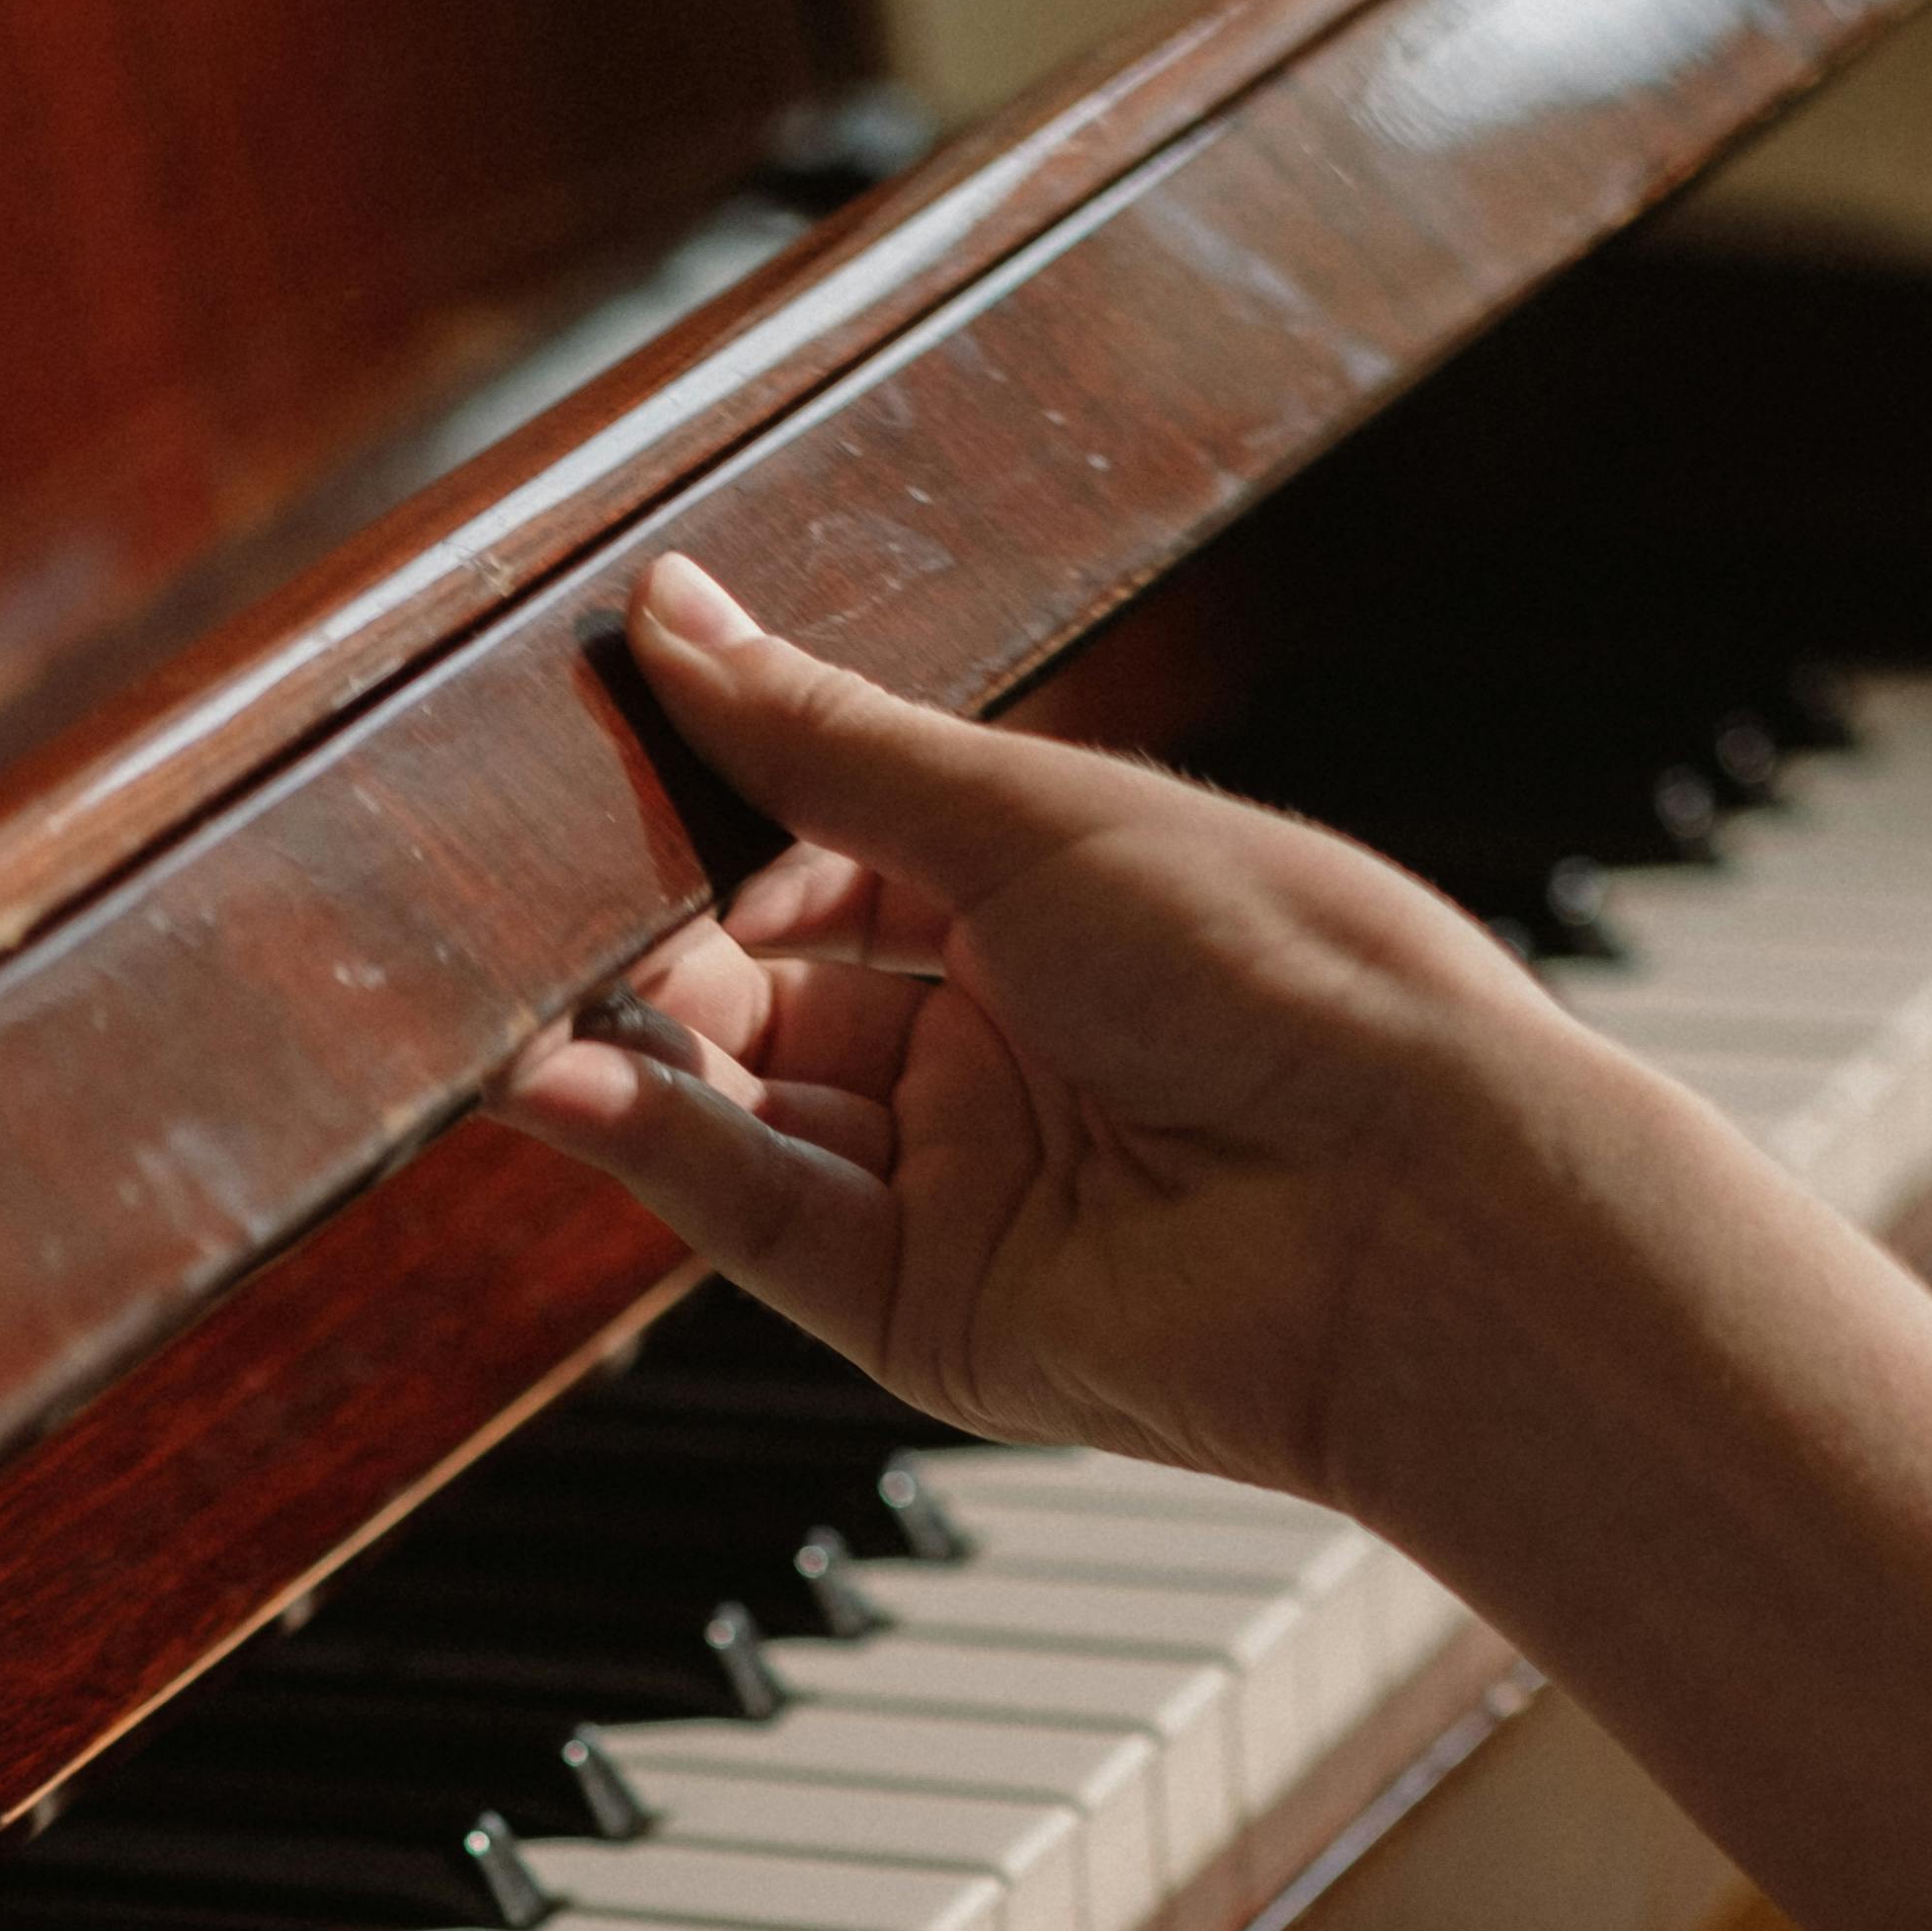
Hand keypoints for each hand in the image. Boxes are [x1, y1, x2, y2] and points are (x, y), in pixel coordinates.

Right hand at [502, 551, 1576, 1511]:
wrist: (1406, 1205)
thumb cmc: (1289, 973)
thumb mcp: (1032, 814)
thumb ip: (828, 740)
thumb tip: (671, 614)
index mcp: (1055, 907)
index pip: (837, 856)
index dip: (726, 818)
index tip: (607, 768)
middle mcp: (1005, 1050)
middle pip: (775, 994)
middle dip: (663, 948)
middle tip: (552, 905)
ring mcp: (961, 1188)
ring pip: (748, 1114)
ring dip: (635, 1057)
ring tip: (525, 1004)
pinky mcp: (927, 1316)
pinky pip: (762, 1223)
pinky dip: (659, 1153)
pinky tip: (566, 1088)